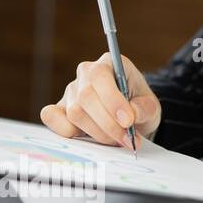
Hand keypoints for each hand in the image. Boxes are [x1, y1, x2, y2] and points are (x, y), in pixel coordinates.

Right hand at [40, 53, 161, 146]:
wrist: (130, 119)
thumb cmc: (139, 108)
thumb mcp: (151, 107)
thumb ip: (144, 109)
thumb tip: (132, 115)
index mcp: (108, 63)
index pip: (100, 76)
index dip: (112, 100)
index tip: (128, 121)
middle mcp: (86, 74)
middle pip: (86, 97)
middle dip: (108, 123)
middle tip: (126, 139)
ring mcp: (71, 91)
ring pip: (75, 112)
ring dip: (97, 132)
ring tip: (116, 140)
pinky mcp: (60, 109)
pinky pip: (51, 117)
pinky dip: (64, 130)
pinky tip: (85, 138)